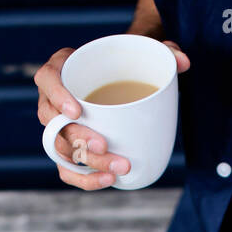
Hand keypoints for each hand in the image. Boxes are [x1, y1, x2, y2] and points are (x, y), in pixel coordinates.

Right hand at [35, 42, 188, 190]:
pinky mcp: (68, 150)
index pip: (47, 79)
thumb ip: (163, 51)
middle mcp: (53, 100)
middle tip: (104, 145)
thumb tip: (184, 62)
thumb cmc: (124, 64)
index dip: (56, 95)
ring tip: (118, 168)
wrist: (119, 81)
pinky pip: (68, 170)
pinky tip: (109, 180)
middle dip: (78, 138)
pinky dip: (86, 179)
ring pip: (63, 150)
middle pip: (55, 124)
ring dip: (88, 163)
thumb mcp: (142, 52)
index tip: (76, 110)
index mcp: (62, 69)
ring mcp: (58, 128)